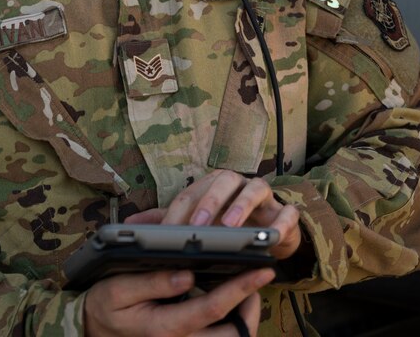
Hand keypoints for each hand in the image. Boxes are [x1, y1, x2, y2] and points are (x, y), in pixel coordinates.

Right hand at [83, 267, 271, 336]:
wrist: (91, 332)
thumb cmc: (104, 308)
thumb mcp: (117, 290)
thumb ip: (152, 282)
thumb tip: (186, 275)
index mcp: (165, 328)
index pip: (213, 309)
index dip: (241, 288)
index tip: (262, 269)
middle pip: (233, 334)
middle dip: (252, 308)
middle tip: (257, 278)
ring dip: (244, 316)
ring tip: (245, 288)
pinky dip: (229, 321)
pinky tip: (227, 299)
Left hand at [125, 170, 301, 260]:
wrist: (268, 236)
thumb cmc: (227, 226)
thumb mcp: (196, 224)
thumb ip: (166, 222)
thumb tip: (131, 222)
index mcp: (213, 185)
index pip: (191, 194)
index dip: (178, 213)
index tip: (166, 237)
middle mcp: (238, 185)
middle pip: (222, 182)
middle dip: (208, 202)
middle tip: (198, 225)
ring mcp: (264, 197)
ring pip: (254, 189)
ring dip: (242, 205)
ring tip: (230, 226)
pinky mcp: (286, 213)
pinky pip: (288, 213)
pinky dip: (281, 222)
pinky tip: (271, 237)